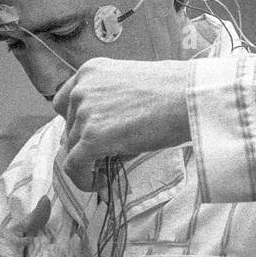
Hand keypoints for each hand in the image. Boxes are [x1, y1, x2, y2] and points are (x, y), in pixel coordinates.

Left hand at [51, 59, 191, 190]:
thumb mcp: (132, 89)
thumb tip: (104, 142)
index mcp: (90, 72)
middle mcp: (82, 89)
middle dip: (84, 144)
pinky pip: (74, 166)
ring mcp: (84, 112)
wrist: (190, 98)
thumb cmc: (175, 92)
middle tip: (106, 157)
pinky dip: (82, 179)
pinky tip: (98, 184)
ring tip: (109, 170)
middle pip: (68, 127)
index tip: (90, 137)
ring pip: (72, 148)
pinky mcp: (92, 137)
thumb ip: (110, 106)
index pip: (65, 102)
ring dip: (88, 162)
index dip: (76, 124)